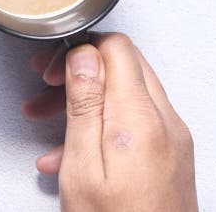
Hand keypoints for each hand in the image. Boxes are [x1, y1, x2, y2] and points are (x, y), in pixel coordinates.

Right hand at [23, 33, 196, 211]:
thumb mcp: (84, 166)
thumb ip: (85, 105)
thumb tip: (83, 55)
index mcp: (142, 118)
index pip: (117, 48)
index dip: (79, 49)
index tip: (52, 68)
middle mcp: (165, 122)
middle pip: (122, 67)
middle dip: (78, 72)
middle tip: (44, 86)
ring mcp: (171, 139)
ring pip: (125, 94)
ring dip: (84, 101)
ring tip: (44, 121)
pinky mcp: (169, 156)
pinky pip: (133, 123)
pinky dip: (100, 126)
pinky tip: (68, 153)